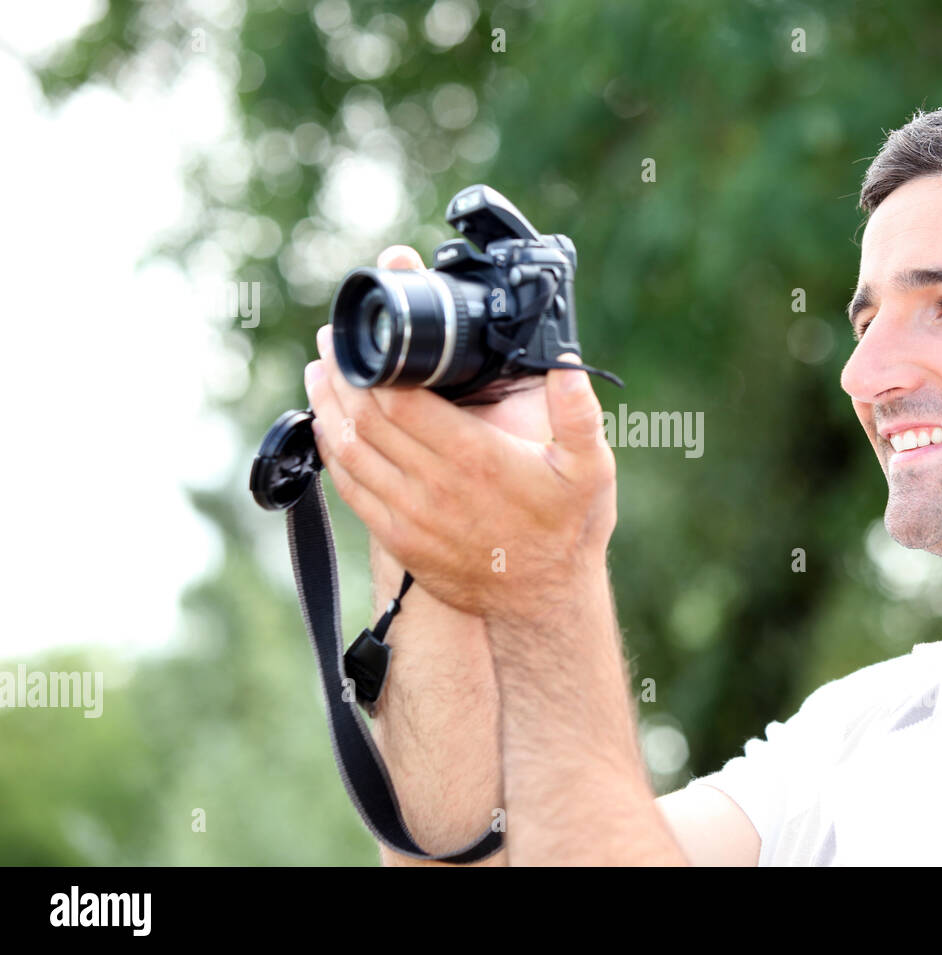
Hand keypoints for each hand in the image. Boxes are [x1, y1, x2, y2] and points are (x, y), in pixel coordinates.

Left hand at [304, 247, 616, 624]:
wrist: (544, 597)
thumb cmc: (566, 528)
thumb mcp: (590, 467)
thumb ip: (578, 412)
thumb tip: (565, 363)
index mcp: (475, 458)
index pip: (401, 401)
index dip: (371, 365)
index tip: (361, 337)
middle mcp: (434, 486)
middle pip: (364, 419)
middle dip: (341, 376)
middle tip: (331, 343)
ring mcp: (410, 516)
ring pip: (348, 452)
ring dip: (327, 408)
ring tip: (318, 375)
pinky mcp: (398, 539)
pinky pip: (351, 489)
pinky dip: (332, 454)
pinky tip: (328, 430)